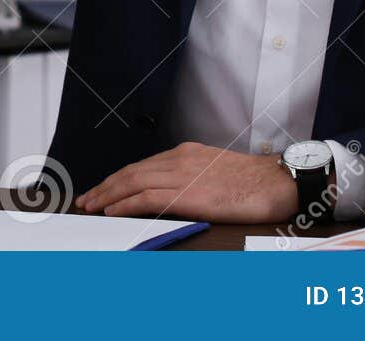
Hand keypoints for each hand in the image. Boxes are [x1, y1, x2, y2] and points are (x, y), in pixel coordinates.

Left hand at [75, 142, 298, 222]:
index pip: (142, 165)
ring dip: (108, 195)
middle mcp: (180, 159)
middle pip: (131, 171)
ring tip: (91, 205)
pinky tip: (112, 211)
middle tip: (86, 198)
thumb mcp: (216, 171)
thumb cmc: (255, 182)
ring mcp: (183, 175)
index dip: (118, 178)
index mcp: (186, 153)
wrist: (279, 182)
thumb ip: (193, 177)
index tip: (102, 189)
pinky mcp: (189, 193)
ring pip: (133, 182)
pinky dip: (125, 203)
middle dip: (105, 186)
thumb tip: (173, 192)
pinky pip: (148, 197)